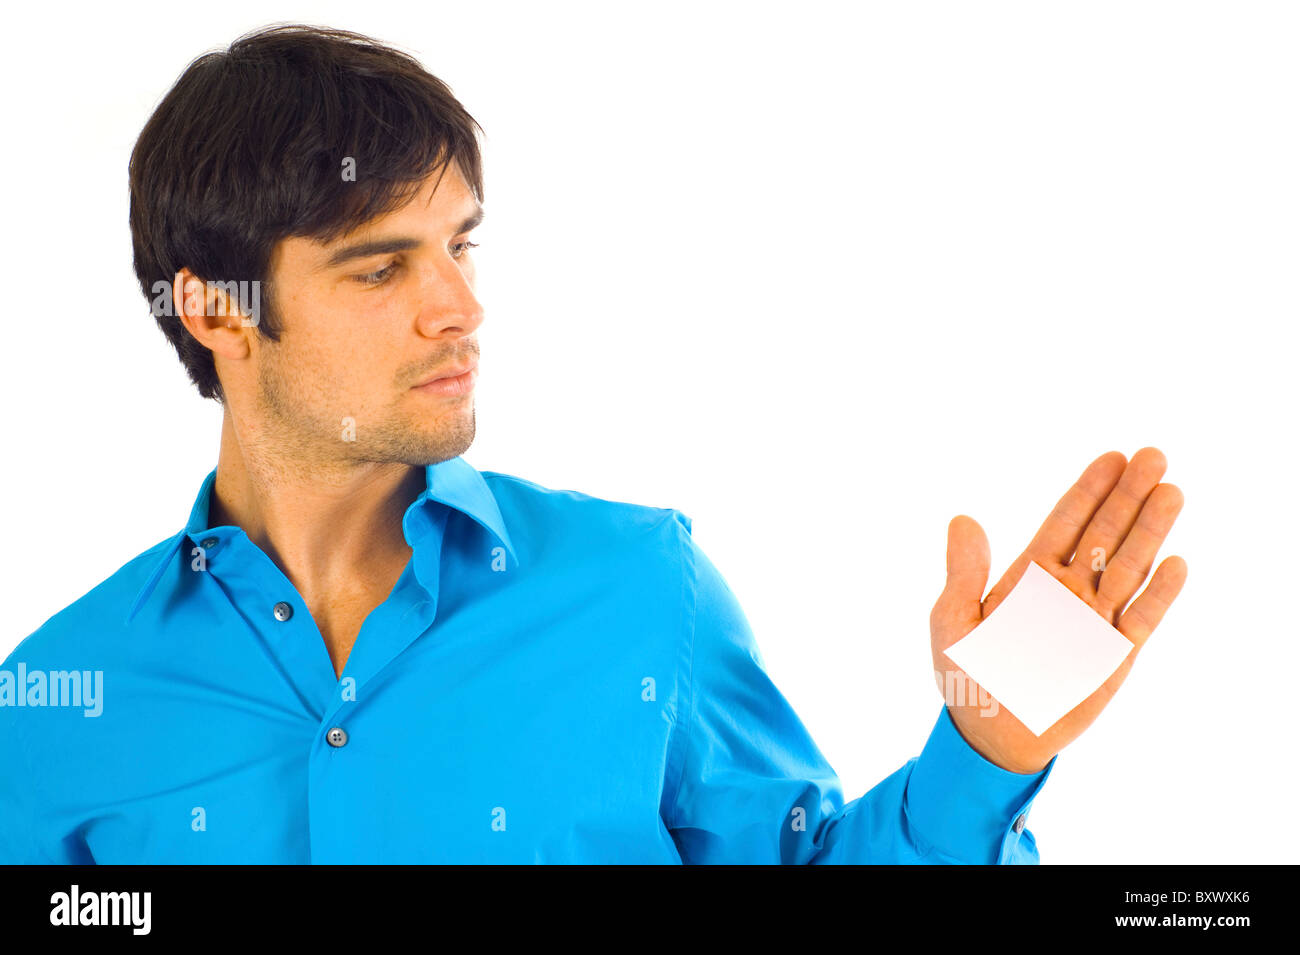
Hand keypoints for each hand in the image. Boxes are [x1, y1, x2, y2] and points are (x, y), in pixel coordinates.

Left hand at [929, 447, 1186, 773]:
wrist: (993, 736)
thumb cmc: (966, 677)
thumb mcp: (953, 621)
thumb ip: (965, 572)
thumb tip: (962, 519)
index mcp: (1028, 576)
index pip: (1065, 523)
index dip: (1089, 490)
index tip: (1113, 457)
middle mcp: (1066, 590)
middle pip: (1105, 533)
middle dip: (1128, 495)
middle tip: (1154, 456)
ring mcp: (1093, 620)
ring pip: (1128, 566)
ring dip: (1151, 531)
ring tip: (1171, 492)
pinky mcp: (1113, 654)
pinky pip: (1141, 618)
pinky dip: (1158, 593)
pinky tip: (1176, 562)